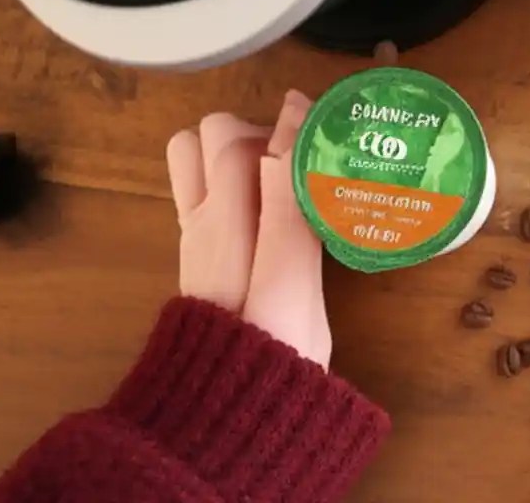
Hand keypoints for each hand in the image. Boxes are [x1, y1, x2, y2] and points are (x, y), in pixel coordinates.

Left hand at [165, 91, 331, 366]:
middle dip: (263, 134)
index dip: (291, 123)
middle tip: (309, 165)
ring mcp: (198, 237)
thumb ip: (291, 193)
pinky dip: (237, 182)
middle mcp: (202, 220)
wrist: (233, 416)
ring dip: (238, 153)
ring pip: (199, 161)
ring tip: (286, 180)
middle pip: (215, 137)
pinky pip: (208, 195)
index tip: (331, 131)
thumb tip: (296, 113)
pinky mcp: (203, 257)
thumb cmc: (274, 345)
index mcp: (223, 219)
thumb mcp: (291, 272)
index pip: (240, 138)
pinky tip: (276, 209)